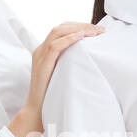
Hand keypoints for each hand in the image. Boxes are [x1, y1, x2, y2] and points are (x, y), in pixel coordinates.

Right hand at [7, 21, 103, 136]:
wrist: (37, 111)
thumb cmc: (52, 95)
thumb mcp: (62, 74)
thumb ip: (69, 63)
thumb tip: (89, 59)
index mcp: (44, 51)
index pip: (61, 30)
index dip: (78, 26)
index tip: (96, 30)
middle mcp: (40, 50)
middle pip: (60, 27)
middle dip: (81, 25)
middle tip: (99, 29)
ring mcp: (40, 56)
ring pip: (57, 32)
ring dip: (78, 29)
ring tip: (94, 32)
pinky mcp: (42, 64)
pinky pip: (55, 46)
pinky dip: (69, 39)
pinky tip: (82, 37)